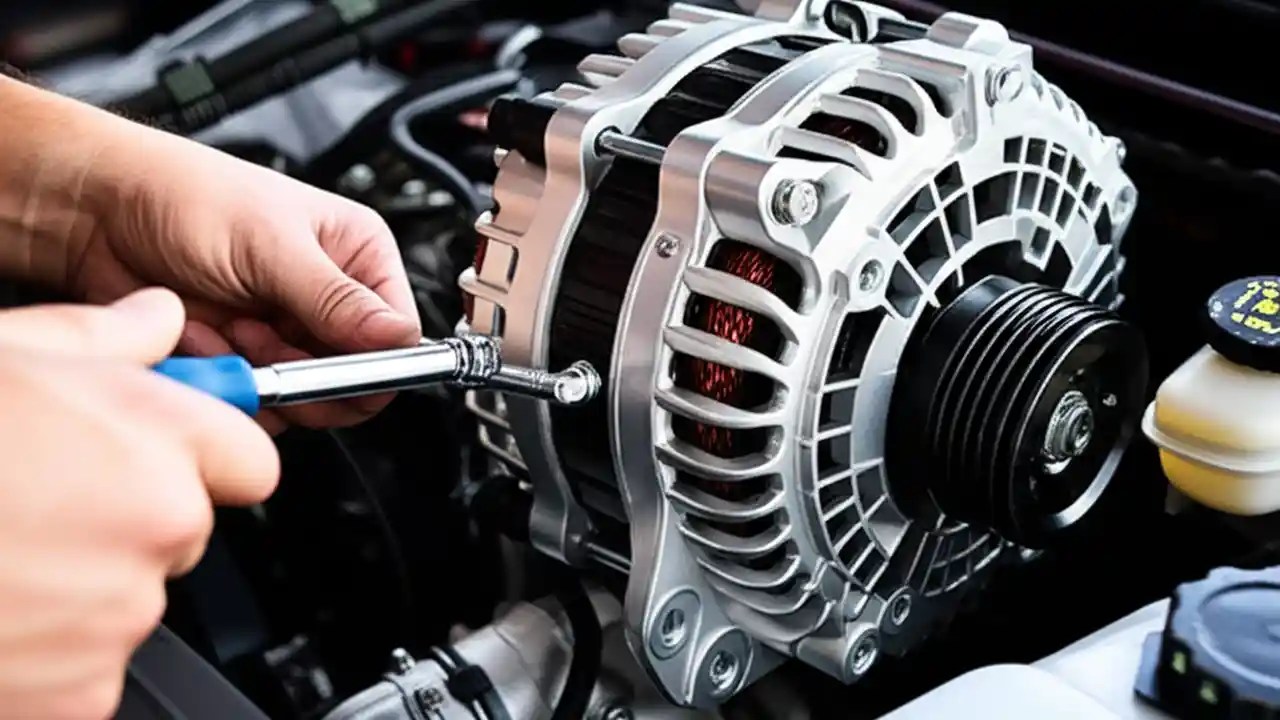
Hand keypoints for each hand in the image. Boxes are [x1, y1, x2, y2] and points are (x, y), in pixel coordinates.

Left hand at [0, 78, 420, 433]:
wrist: (96, 211)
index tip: (327, 362)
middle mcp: (328, 296)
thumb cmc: (184, 195)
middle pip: (352, 376)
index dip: (371, 360)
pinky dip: (225, 377)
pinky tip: (202, 335)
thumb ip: (335, 299)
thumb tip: (398, 337)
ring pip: (302, 395)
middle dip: (302, 368)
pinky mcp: (245, 356)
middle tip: (262, 339)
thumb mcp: (270, 244)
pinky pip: (256, 399)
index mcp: (356, 255)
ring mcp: (285, 329)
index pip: (396, 333)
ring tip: (225, 324)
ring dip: (257, 369)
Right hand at [0, 289, 277, 718]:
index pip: (248, 459)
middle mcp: (159, 523)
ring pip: (133, 599)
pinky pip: (90, 668)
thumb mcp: (3, 353)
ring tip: (0, 555)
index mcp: (153, 434)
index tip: (164, 457)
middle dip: (130, 519)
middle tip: (40, 503)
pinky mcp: (84, 692)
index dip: (205, 457)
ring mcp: (124, 615)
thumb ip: (101, 339)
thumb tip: (158, 318)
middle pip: (185, 528)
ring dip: (83, 586)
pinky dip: (50, 652)